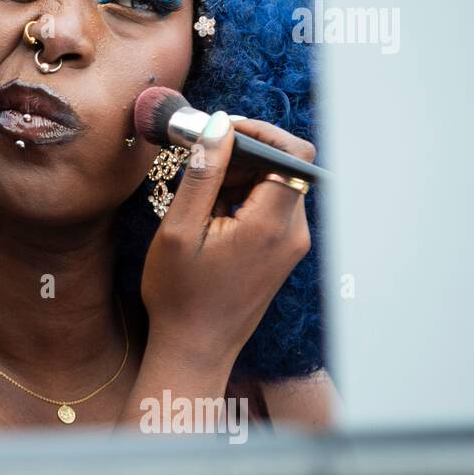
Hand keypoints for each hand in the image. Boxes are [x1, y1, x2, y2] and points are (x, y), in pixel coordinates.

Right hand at [140, 112, 315, 369]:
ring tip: (200, 200)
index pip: (294, 153)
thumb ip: (203, 175)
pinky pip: (271, 207)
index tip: (222, 131)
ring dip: (240, 178)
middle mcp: (294, 232)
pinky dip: (244, 198)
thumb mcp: (179, 230)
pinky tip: (211, 218)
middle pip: (285, 166)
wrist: (196, 348)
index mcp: (272, 224)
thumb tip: (218, 126)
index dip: (261, 131)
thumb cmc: (180, 295)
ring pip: (276, 184)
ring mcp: (292, 244)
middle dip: (242, 155)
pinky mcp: (283, 252)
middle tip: (199, 164)